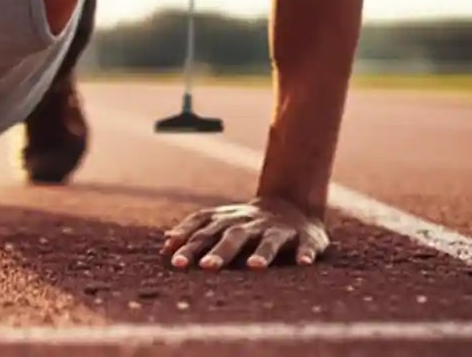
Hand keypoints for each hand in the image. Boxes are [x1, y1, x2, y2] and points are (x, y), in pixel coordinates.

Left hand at [161, 196, 328, 270]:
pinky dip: (304, 253)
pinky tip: (303, 263)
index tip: (174, 261)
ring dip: (262, 253)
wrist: (291, 203)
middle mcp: (250, 223)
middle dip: (220, 251)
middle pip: (233, 236)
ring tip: (254, 266)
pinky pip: (306, 245)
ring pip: (269, 240)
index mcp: (227, 221)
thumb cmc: (247, 222)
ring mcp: (278, 229)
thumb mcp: (220, 221)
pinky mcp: (305, 236)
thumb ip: (195, 231)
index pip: (204, 230)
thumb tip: (165, 242)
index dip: (190, 243)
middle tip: (206, 267)